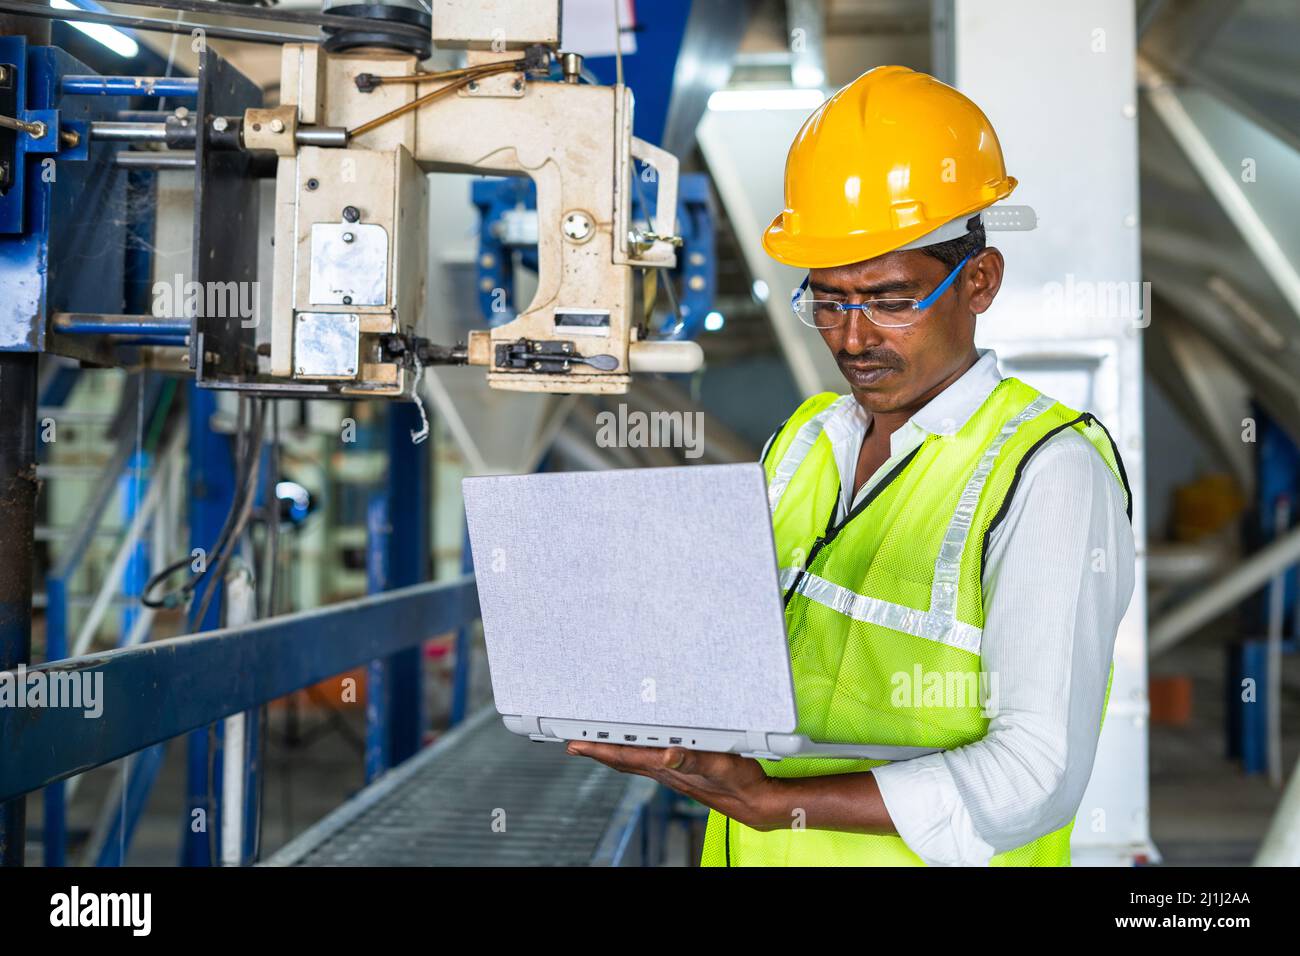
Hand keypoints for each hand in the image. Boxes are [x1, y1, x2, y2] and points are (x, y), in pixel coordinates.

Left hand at [566, 741, 781, 830]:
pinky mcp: (682, 772)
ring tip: (596, 744)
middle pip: (622, 759)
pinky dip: (635, 752)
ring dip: (612, 751)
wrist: (754, 801)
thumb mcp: (717, 764)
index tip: (574, 743)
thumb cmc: (738, 782)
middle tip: (575, 743)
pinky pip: (649, 760)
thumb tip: (667, 754)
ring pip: (633, 760)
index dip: (598, 749)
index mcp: (667, 767)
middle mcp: (665, 770)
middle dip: (597, 750)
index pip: (624, 756)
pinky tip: (638, 748)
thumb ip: (692, 759)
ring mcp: (673, 773)